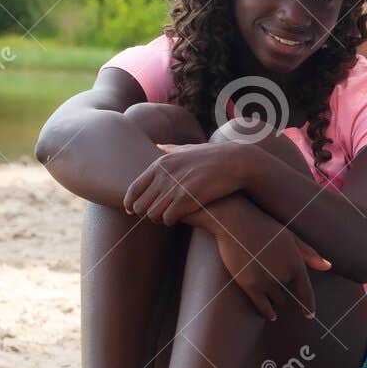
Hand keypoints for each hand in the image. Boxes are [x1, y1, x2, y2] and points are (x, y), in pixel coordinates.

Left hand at [124, 143, 247, 224]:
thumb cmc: (214, 157)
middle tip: (155, 216)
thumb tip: (159, 146)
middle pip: (141, 205)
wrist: (235, 162)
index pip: (134, 188)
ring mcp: (175, 187)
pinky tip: (178, 219)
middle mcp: (164, 175)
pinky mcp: (187, 198)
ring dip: (158, 219)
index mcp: (161, 163)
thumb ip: (172, 149)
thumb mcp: (189, 149)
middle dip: (146, 213)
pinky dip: (170, 221)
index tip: (131, 211)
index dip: (130, 202)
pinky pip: (168, 218)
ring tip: (166, 218)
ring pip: (153, 214)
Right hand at [202, 200, 329, 320]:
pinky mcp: (249, 285)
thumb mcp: (290, 237)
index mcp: (296, 263)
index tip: (309, 315)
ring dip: (274, 298)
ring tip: (267, 289)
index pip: (306, 292)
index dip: (309, 306)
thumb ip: (309, 254)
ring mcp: (266, 281)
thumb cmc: (264, 227)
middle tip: (273, 282)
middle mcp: (283, 275)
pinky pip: (262, 306)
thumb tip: (328, 267)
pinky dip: (267, 312)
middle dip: (284, 291)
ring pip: (276, 300)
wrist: (236, 221)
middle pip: (288, 295)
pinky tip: (270, 316)